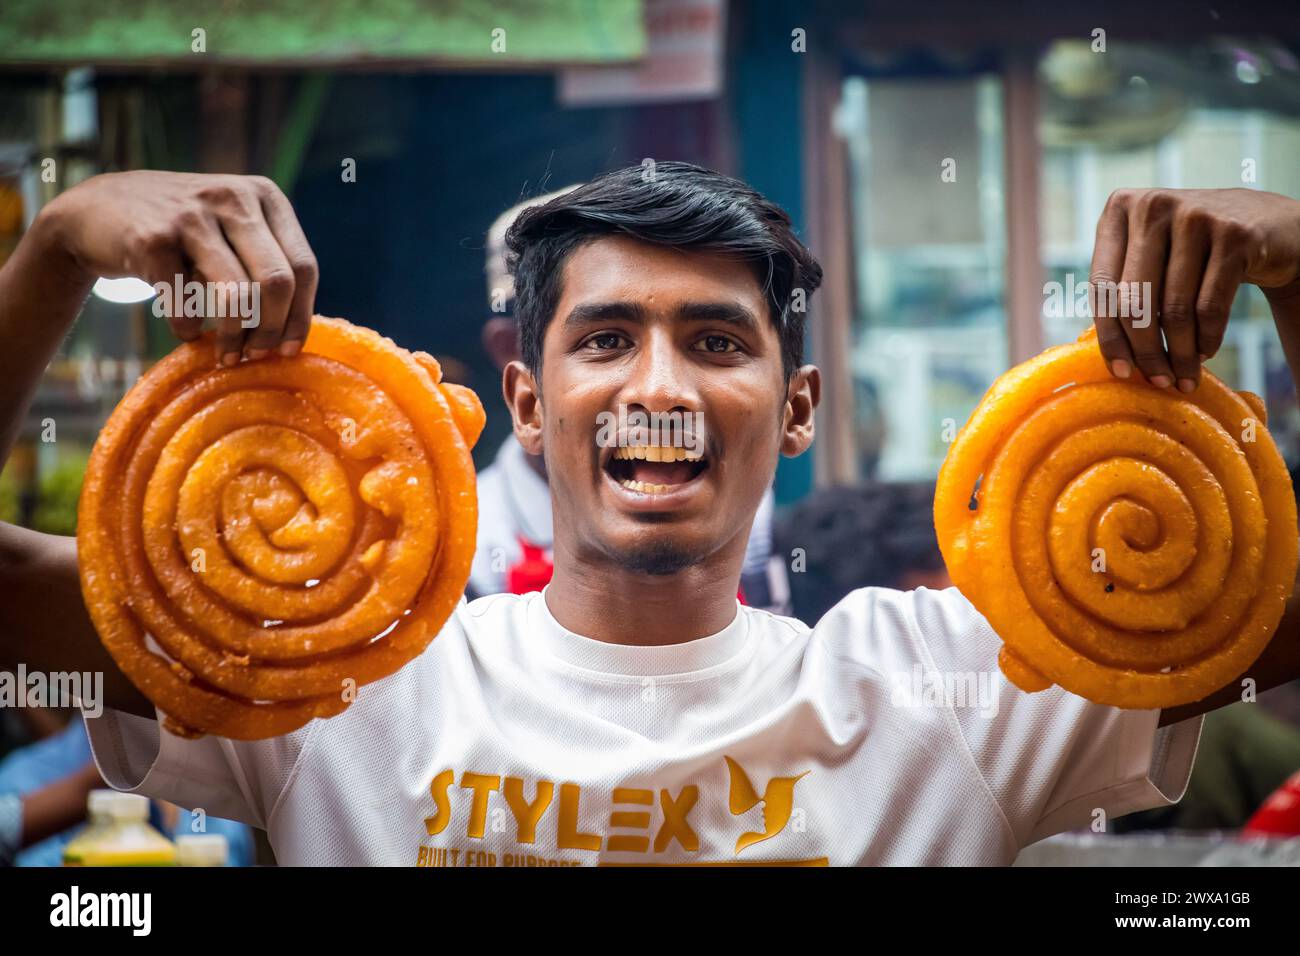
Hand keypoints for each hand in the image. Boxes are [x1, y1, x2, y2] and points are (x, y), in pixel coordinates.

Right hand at [40, 171, 317, 364]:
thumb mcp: (232, 229)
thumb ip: (266, 263)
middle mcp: (233, 198)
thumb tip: (294, 333)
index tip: (290, 350)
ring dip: (234, 338)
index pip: (304, 267)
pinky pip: (186, 305)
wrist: (97, 209)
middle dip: (270, 331)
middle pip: (277, 283)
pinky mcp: (152, 239)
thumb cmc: (181, 233)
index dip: (301, 316)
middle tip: (256, 356)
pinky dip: (188, 329)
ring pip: (238, 296)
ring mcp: (192, 215)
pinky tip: (187, 331)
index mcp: (264, 197)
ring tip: (227, 356)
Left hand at [1090, 187, 1299, 390]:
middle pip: (1135, 301)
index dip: (1109, 336)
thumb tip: (1105, 355)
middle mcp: (1153, 206)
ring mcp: (1195, 215)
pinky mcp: (1234, 235)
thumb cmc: (1193, 251)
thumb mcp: (1151, 253)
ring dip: (1180, 354)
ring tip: (1182, 378)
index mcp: (1120, 208)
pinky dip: (1207, 338)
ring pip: (1174, 309)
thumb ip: (1123, 285)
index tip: (1120, 373)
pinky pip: (1210, 306)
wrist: (1267, 223)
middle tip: (1157, 382)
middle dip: (1146, 352)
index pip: (1101, 286)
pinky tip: (1205, 353)